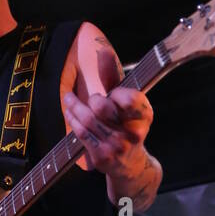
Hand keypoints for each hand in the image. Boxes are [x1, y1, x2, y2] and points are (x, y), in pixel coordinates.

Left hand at [63, 47, 157, 206]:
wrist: (130, 165)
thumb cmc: (126, 125)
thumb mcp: (125, 101)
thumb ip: (113, 77)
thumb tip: (102, 50)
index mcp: (145, 115)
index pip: (130, 99)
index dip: (118, 94)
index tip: (112, 94)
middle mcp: (134, 133)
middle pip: (103, 107)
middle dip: (92, 99)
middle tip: (89, 98)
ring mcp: (118, 147)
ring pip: (88, 120)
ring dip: (74, 107)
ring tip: (69, 100)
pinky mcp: (103, 157)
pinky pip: (81, 133)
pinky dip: (73, 121)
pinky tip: (71, 114)